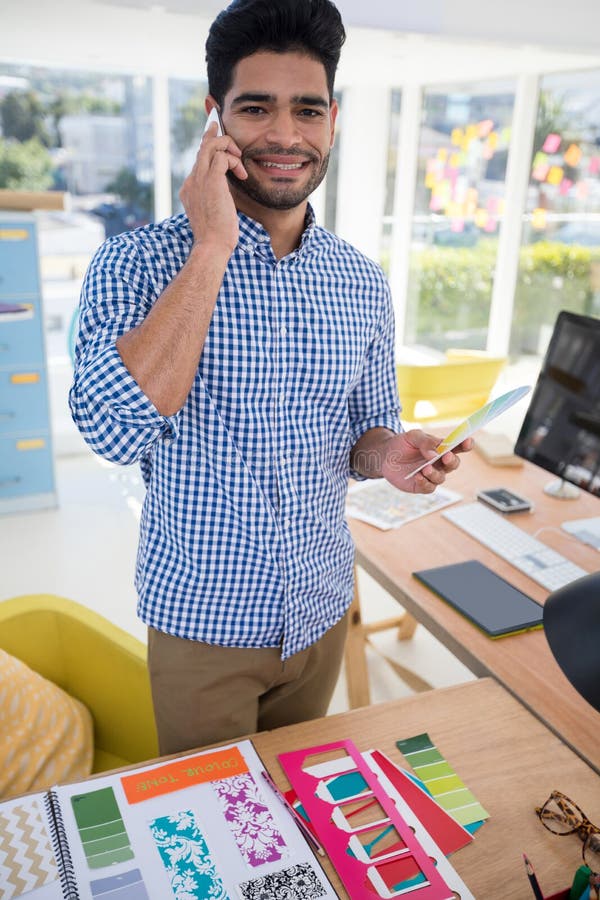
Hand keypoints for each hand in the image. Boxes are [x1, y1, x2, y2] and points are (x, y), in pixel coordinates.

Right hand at [179, 122, 247, 256]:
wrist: (211, 246)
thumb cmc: (216, 237)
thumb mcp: (213, 214)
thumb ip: (215, 200)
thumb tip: (225, 195)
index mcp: (189, 189)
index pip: (198, 162)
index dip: (207, 149)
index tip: (215, 140)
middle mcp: (191, 181)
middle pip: (201, 148)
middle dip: (213, 135)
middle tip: (221, 126)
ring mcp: (199, 179)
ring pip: (210, 146)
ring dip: (227, 146)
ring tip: (239, 158)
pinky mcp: (211, 181)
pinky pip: (222, 156)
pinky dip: (234, 161)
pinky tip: (242, 174)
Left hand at [380, 429, 472, 493]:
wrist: (384, 456)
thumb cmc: (402, 444)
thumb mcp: (412, 436)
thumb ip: (425, 442)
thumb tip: (436, 454)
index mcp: (441, 448)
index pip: (457, 447)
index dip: (465, 445)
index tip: (469, 442)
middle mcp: (439, 463)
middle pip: (453, 464)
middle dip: (452, 461)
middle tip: (446, 456)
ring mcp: (431, 475)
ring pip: (441, 478)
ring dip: (435, 473)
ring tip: (425, 468)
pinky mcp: (421, 485)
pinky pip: (428, 487)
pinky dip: (425, 483)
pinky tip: (418, 476)